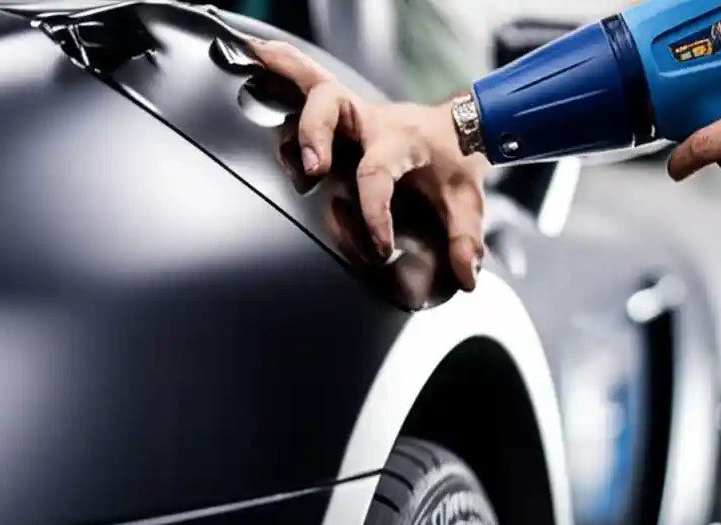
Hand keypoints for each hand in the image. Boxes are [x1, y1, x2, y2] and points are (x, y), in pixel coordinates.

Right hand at [249, 39, 489, 290]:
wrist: (464, 128)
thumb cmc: (456, 163)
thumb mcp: (466, 201)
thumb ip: (465, 239)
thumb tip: (466, 276)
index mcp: (402, 141)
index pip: (378, 173)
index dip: (374, 211)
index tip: (381, 245)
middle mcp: (373, 120)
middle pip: (334, 105)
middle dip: (315, 131)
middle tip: (310, 166)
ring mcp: (355, 111)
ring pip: (314, 82)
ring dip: (284, 72)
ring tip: (254, 59)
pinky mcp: (343, 109)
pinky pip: (307, 78)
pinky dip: (282, 64)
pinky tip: (253, 53)